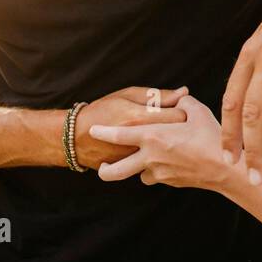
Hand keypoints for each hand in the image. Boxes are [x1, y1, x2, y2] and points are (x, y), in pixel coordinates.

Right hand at [73, 86, 188, 170]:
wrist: (76, 138)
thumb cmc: (103, 110)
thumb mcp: (128, 95)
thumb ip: (158, 95)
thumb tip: (184, 92)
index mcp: (140, 118)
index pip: (179, 116)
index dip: (186, 112)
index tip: (182, 110)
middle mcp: (140, 141)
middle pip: (178, 137)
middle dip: (184, 131)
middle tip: (180, 125)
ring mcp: (137, 158)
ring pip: (169, 154)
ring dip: (173, 146)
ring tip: (169, 137)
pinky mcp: (133, 169)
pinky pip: (156, 165)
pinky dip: (160, 157)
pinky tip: (157, 150)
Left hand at [91, 95, 247, 188]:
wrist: (226, 170)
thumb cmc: (211, 137)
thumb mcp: (197, 111)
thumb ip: (182, 102)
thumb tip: (179, 97)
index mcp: (153, 136)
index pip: (119, 135)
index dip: (104, 132)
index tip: (93, 130)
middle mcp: (151, 157)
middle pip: (117, 170)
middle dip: (105, 171)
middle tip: (101, 167)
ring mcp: (160, 173)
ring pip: (140, 175)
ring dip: (140, 168)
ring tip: (147, 160)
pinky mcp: (171, 182)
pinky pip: (158, 177)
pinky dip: (159, 171)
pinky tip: (171, 163)